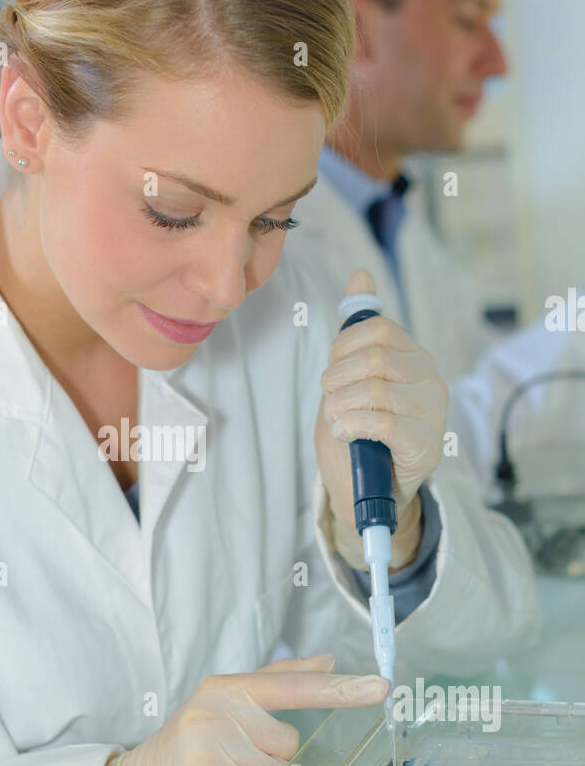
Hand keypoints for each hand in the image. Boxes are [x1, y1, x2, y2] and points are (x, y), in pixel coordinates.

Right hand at [97, 653, 388, 765]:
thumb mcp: (222, 702)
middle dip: (268, 758)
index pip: (292, 687)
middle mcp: (217, 716)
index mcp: (225, 689)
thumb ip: (278, 681)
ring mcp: (209, 756)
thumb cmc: (186, 746)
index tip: (379, 687)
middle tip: (229, 760)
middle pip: (287, 744)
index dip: (339, 688)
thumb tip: (328, 660)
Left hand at [314, 268, 447, 569]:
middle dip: (336, 381)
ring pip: (375, 390)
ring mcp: (434, 413)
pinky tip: (346, 435)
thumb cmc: (357, 432)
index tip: (332, 375)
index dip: (341, 350)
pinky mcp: (427, 445)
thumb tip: (361, 273)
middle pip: (373, 358)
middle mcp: (432, 380)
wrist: (364, 492)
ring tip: (338, 422)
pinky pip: (383, 421)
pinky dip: (352, 426)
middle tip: (331, 404)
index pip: (376, 330)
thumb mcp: (349, 375)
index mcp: (415, 357)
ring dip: (340, 408)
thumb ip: (358, 328)